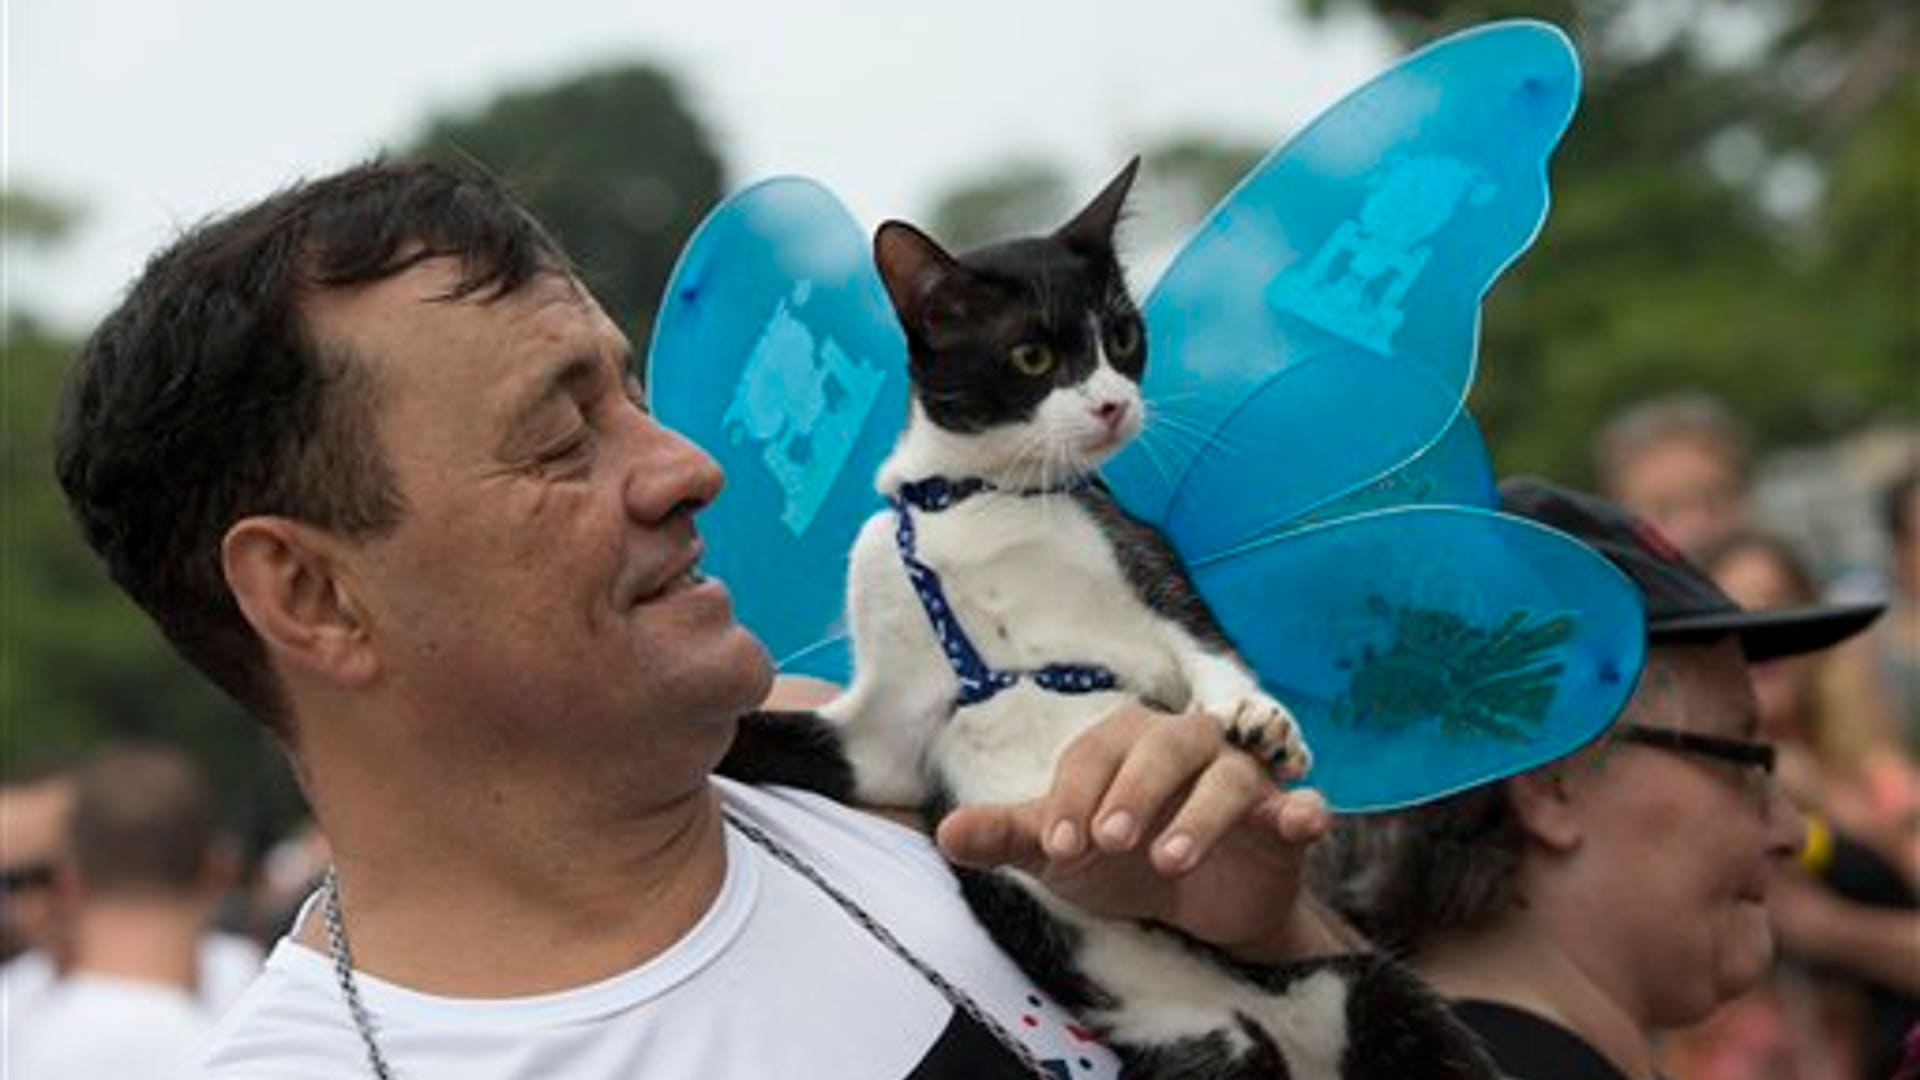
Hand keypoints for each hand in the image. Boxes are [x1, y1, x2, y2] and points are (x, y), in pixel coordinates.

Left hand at [935, 701, 1346, 962]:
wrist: (1192, 911)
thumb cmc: (1119, 860)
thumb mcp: (1062, 854)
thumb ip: (1009, 836)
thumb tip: (944, 832)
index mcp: (1127, 742)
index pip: (1096, 752)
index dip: (1073, 795)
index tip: (1056, 844)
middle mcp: (1187, 747)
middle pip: (1167, 744)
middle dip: (1135, 790)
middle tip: (1109, 842)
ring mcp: (1241, 779)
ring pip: (1229, 776)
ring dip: (1200, 815)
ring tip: (1169, 860)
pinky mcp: (1283, 821)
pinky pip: (1302, 806)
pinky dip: (1302, 811)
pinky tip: (1299, 823)